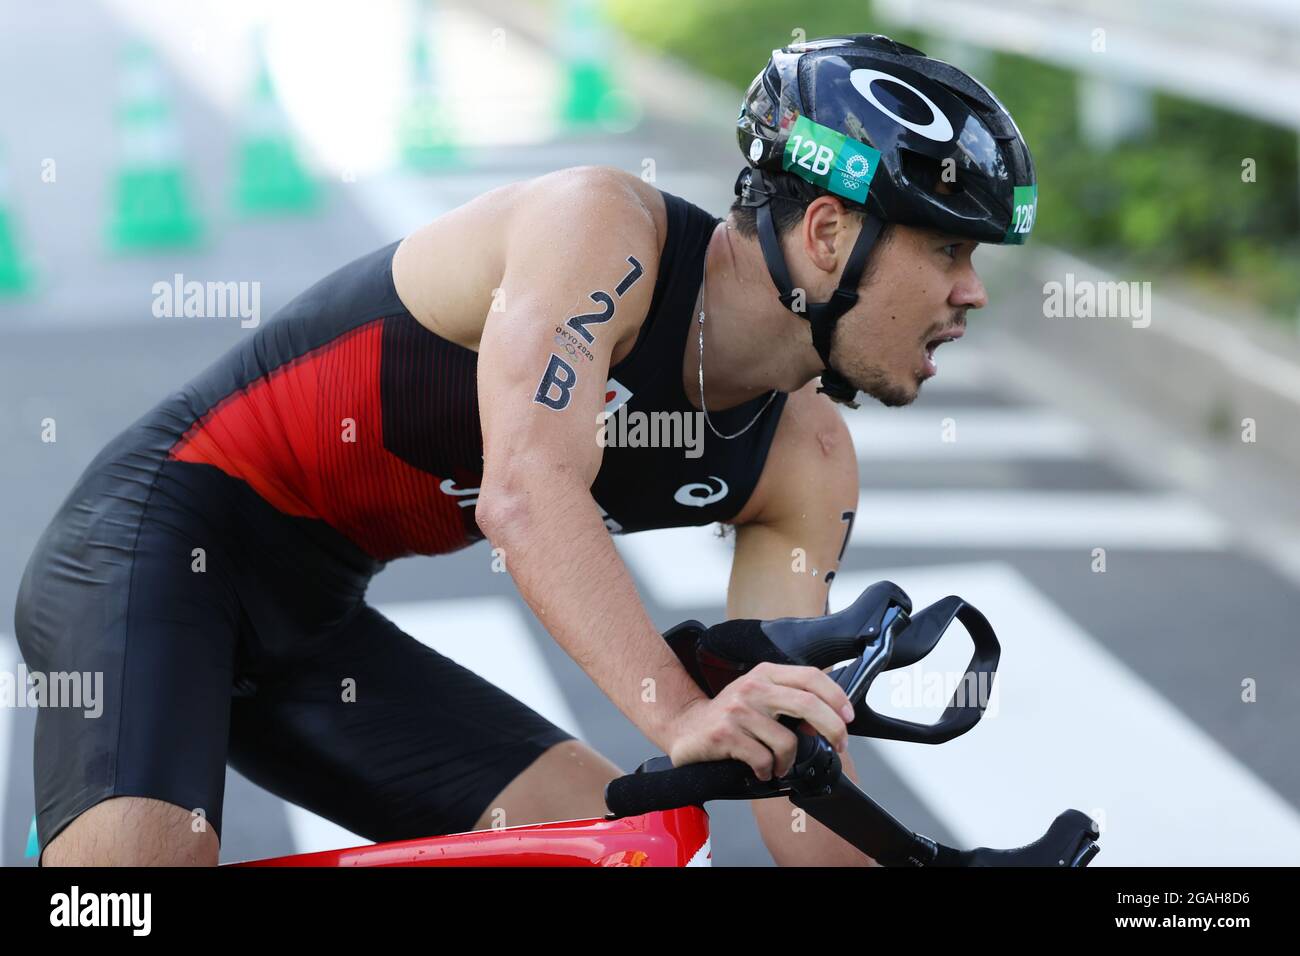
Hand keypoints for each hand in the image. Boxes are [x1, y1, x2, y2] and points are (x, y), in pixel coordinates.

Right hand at [667, 662, 854, 780]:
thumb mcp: (761, 698)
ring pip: (787, 741)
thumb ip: (791, 702)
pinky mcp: (725, 734)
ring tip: (778, 764)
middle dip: (832, 728)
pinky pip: (763, 759)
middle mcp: (752, 686)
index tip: (849, 717)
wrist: (686, 728)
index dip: (836, 697)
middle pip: (807, 704)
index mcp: (765, 674)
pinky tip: (759, 769)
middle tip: (839, 745)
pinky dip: (767, 771)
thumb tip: (826, 721)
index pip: (811, 676)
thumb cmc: (731, 716)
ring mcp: (737, 709)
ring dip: (788, 762)